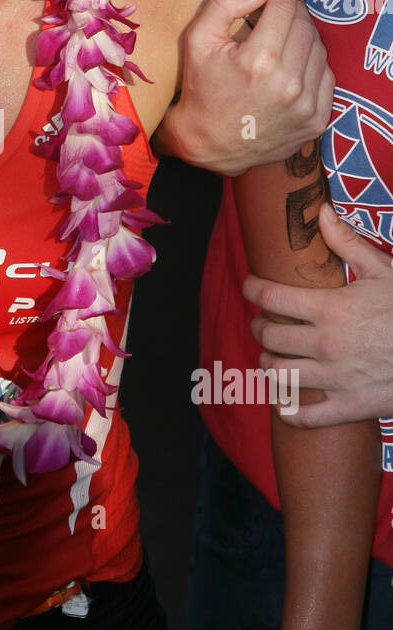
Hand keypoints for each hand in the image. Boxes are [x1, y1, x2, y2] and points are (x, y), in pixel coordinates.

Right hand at [154, 0, 333, 175]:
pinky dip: (313, 64)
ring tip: (286, 33)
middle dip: (294, 8)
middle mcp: (287, 84)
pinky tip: (294, 62)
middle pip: (304, 26)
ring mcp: (305, 106)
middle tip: (282, 2)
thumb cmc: (201, 90)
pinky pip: (326, 77)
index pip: (284, 7)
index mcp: (258, 61)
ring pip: (319, 49)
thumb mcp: (195, 42)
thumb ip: (222, 5)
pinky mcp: (315, 121)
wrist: (209, 146)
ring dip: (304, 35)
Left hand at [244, 203, 392, 424]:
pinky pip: (305, 418)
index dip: (252, 288)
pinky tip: (285, 402)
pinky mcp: (350, 407)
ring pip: (278, 374)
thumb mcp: (384, 270)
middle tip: (263, 322)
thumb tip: (321, 211)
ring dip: (268, 364)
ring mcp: (336, 379)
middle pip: (268, 336)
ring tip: (273, 356)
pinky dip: (288, 411)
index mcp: (331, 308)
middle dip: (259, 326)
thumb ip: (347, 242)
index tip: (249, 286)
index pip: (270, 297)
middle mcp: (327, 344)